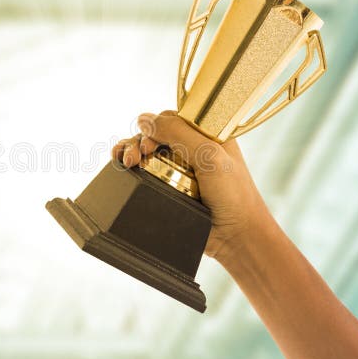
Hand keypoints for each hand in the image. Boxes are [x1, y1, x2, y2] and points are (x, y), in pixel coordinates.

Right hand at [111, 111, 278, 260]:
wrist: (235, 238)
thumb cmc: (234, 196)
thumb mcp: (210, 156)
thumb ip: (179, 134)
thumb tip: (144, 120)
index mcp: (207, 135)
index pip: (172, 119)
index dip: (155, 127)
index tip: (148, 144)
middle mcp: (191, 151)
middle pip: (154, 135)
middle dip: (138, 141)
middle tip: (133, 157)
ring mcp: (178, 172)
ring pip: (145, 154)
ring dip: (130, 152)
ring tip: (125, 162)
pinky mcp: (168, 191)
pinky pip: (145, 176)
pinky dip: (130, 171)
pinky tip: (122, 169)